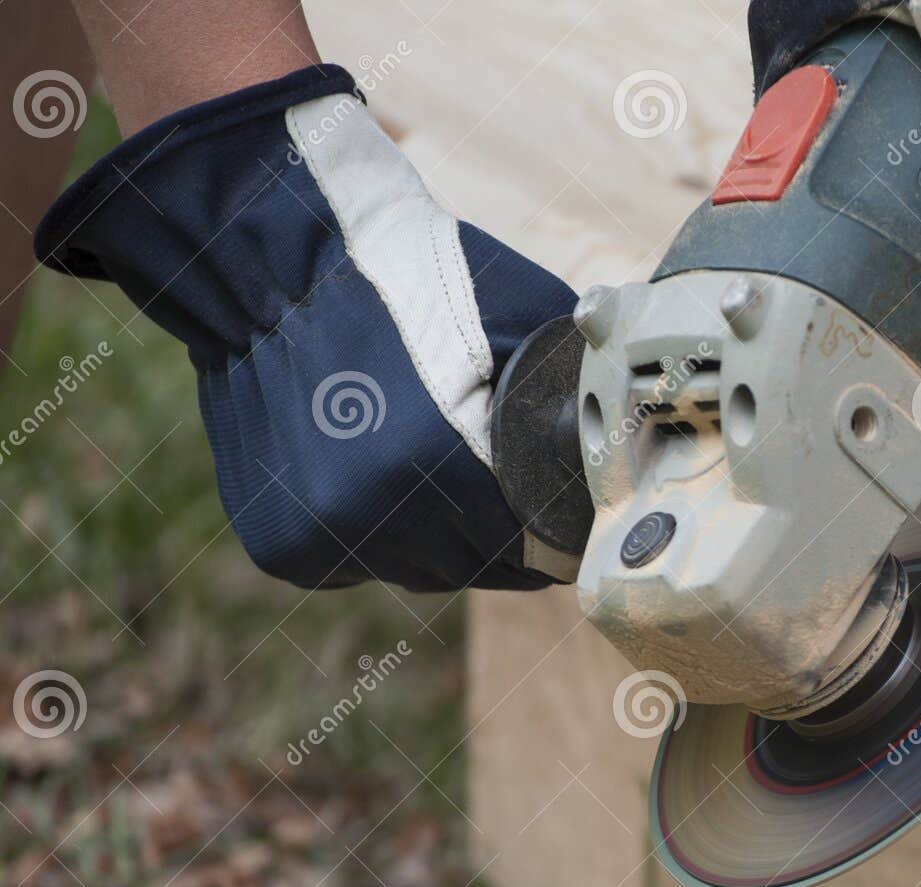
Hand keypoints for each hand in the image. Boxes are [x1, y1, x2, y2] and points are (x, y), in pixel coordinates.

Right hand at [35, 65, 586, 590]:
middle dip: (501, 536)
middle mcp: (368, 514)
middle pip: (472, 564)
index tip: (568, 523)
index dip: (556, 535)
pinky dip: (380, 532)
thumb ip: (570, 394)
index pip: (530, 546)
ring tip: (444, 477)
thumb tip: (619, 450)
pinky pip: (360, 559)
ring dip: (440, 539)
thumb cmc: (406, 275)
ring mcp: (317, 533)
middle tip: (514, 499)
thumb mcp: (520, 319)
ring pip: (416, 568)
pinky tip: (381, 475)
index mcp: (435, 465)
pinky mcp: (280, 539)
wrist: (273, 257)